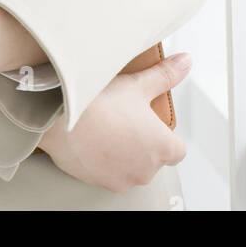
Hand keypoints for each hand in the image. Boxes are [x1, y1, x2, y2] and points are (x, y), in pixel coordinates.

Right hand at [37, 53, 191, 192]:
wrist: (61, 120)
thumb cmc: (101, 104)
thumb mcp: (138, 83)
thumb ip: (165, 75)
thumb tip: (184, 63)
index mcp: (162, 148)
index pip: (177, 150)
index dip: (166, 135)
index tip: (152, 122)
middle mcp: (146, 170)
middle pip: (153, 159)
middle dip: (143, 142)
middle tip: (127, 119)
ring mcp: (123, 179)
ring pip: (131, 167)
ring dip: (124, 153)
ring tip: (108, 126)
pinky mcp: (100, 183)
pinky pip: (108, 173)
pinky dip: (104, 160)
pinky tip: (93, 138)